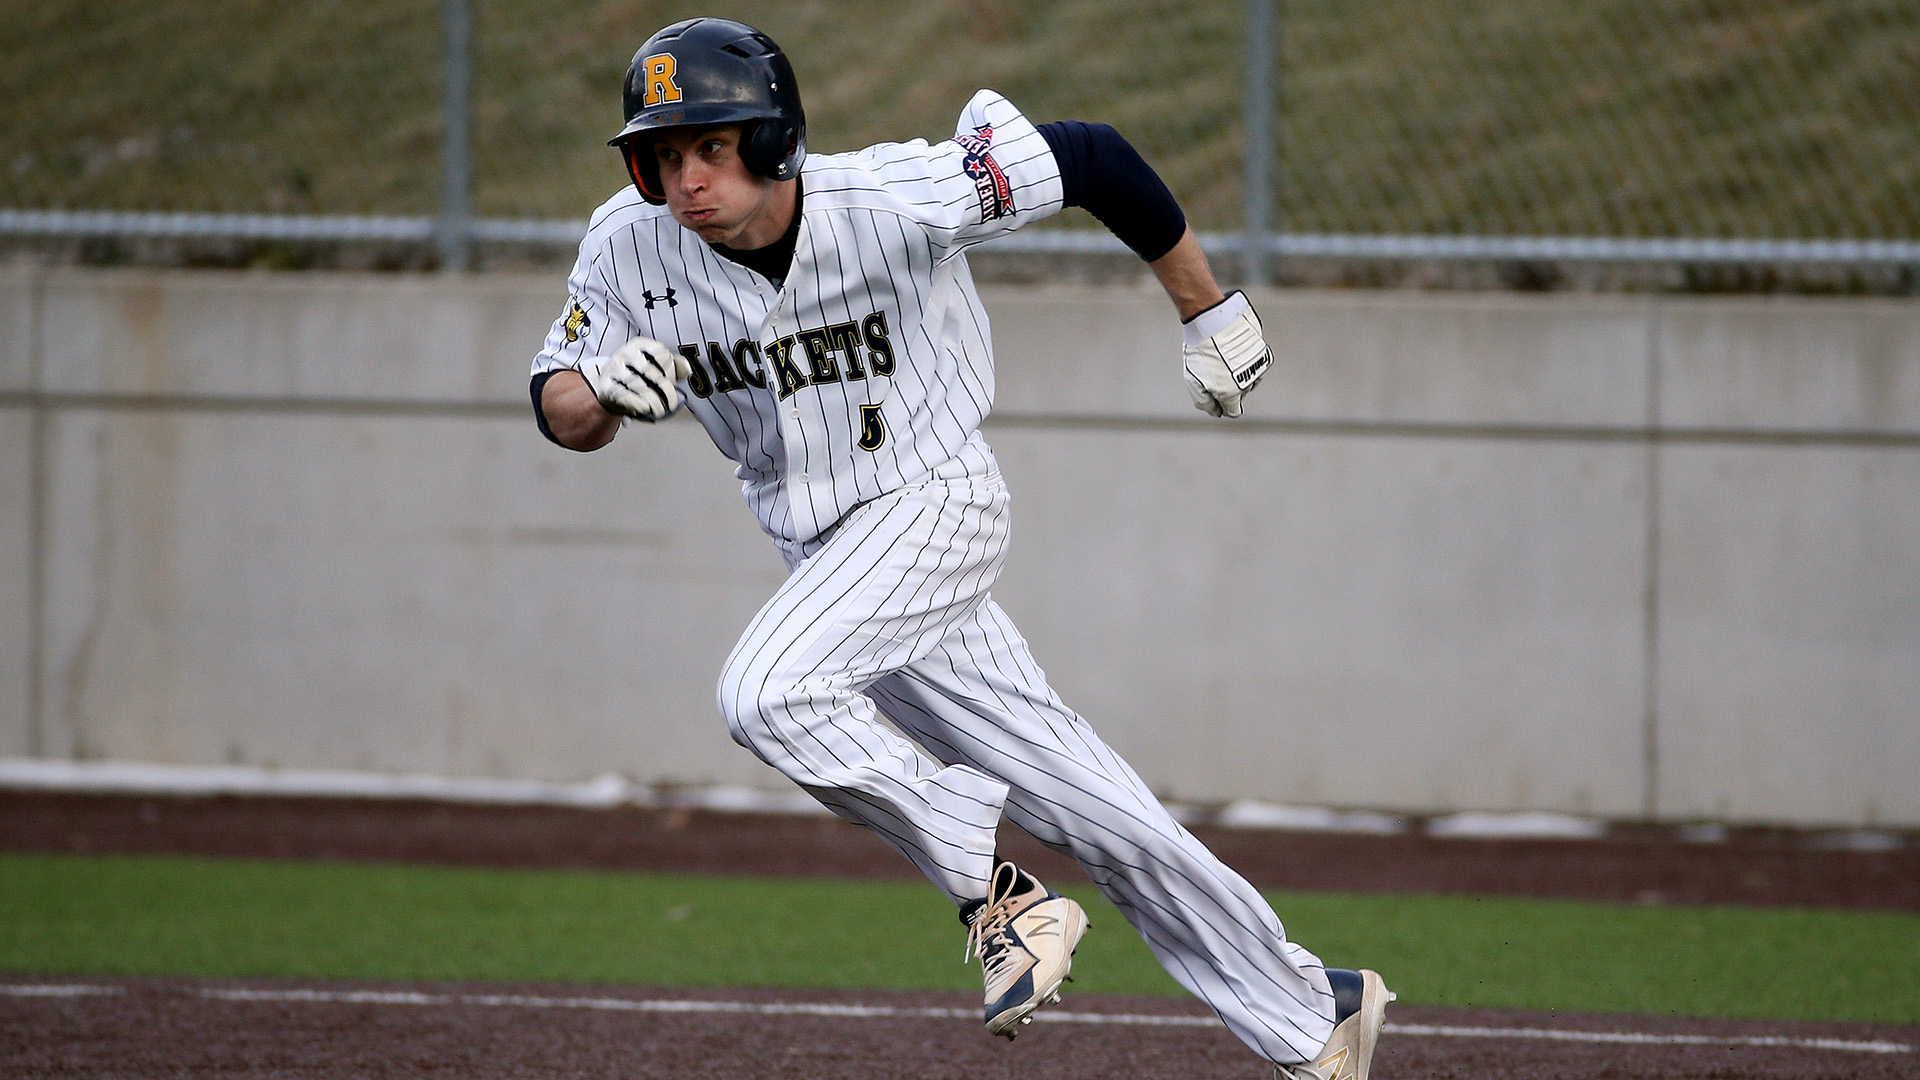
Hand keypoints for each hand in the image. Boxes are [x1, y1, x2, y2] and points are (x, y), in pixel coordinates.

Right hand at [581, 336, 692, 421]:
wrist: (612, 388)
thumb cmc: (640, 376)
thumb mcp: (658, 366)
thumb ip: (676, 365)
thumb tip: (688, 370)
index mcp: (640, 344)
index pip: (661, 354)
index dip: (671, 371)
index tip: (673, 382)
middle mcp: (625, 354)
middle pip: (652, 372)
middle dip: (666, 391)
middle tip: (672, 403)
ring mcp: (614, 369)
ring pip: (639, 386)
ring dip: (655, 402)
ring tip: (660, 411)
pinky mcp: (606, 386)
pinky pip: (625, 396)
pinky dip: (638, 404)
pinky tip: (645, 409)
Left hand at [1180, 291, 1271, 417]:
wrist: (1214, 320)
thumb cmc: (1201, 350)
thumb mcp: (1193, 380)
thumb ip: (1204, 401)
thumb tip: (1216, 412)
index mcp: (1231, 393)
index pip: (1234, 411)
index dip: (1223, 408)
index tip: (1215, 398)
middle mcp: (1248, 382)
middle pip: (1240, 394)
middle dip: (1229, 388)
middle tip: (1214, 370)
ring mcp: (1257, 366)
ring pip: (1250, 378)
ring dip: (1239, 373)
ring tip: (1223, 358)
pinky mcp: (1262, 350)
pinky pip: (1255, 362)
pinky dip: (1246, 359)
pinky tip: (1233, 349)